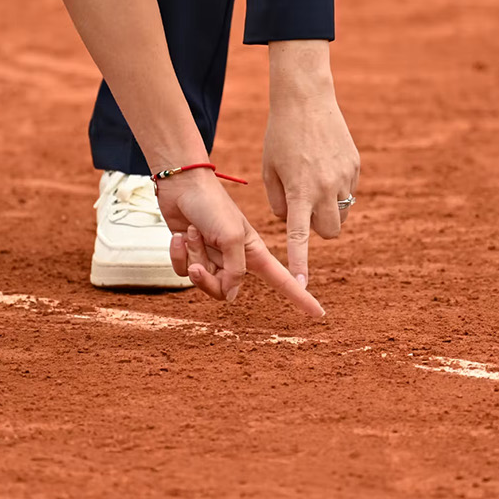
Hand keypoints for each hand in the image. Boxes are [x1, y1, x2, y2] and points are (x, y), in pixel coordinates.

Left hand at [158, 170, 324, 316]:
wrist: (182, 185)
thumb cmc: (212, 204)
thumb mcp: (232, 237)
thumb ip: (236, 270)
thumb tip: (231, 294)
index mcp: (254, 253)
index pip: (283, 280)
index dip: (300, 297)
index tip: (319, 313)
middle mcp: (235, 258)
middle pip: (226, 291)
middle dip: (208, 279)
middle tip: (198, 264)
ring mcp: (214, 257)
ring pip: (203, 282)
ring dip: (193, 258)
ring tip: (191, 234)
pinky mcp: (193, 252)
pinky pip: (184, 270)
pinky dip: (178, 254)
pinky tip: (178, 236)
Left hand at [264, 40, 359, 288]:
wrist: (306, 98)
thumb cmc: (279, 135)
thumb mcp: (269, 170)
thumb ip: (279, 202)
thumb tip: (291, 222)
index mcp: (299, 191)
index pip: (300, 237)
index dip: (300, 263)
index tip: (301, 287)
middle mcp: (325, 188)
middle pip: (329, 232)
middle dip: (319, 229)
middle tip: (305, 209)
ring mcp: (345, 177)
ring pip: (341, 211)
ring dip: (328, 206)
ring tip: (313, 177)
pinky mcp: (356, 166)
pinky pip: (348, 189)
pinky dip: (337, 185)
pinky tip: (324, 162)